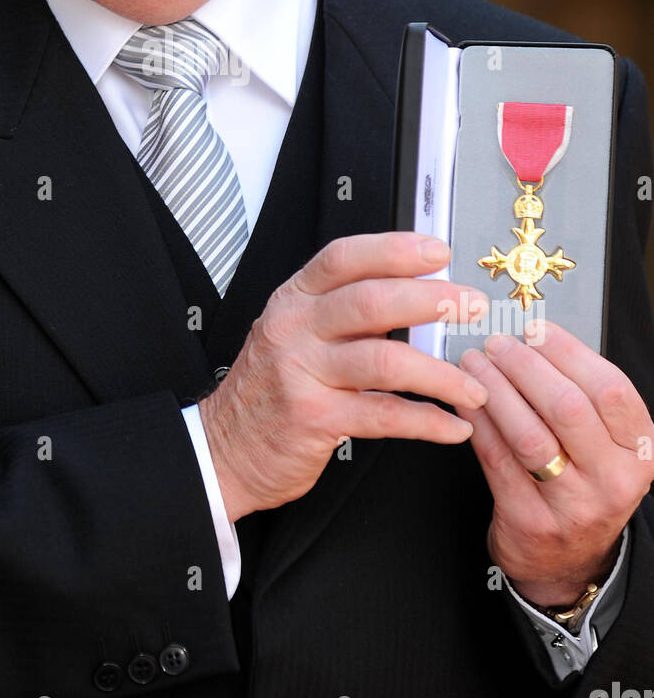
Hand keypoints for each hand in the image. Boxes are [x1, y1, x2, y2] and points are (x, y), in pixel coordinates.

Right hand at [199, 232, 489, 521]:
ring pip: (385, 360)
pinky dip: (427, 421)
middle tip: (471, 307)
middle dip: (432, 300)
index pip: (344, 257)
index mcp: (294, 299)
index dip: (395, 249)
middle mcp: (295, 329)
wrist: (225, 448)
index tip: (439, 251)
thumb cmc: (271, 389)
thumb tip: (419, 295)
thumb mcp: (296, 334)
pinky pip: (384, 415)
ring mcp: (302, 372)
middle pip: (371, 301)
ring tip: (473, 386)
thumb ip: (346, 313)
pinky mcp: (313, 417)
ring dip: (440, 374)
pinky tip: (452, 425)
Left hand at [457, 320, 653, 606]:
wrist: (569, 562)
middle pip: (567, 408)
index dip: (568, 352)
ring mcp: (573, 506)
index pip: (610, 389)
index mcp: (639, 451)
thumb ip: (583, 397)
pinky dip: (477, 422)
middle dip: (524, 366)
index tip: (535, 329)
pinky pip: (496, 459)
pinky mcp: (530, 521)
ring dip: (494, 389)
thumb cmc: (583, 484)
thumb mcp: (606, 447)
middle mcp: (614, 480)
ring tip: (473, 363)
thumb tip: (532, 338)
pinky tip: (464, 399)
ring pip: (528, 434)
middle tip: (496, 344)